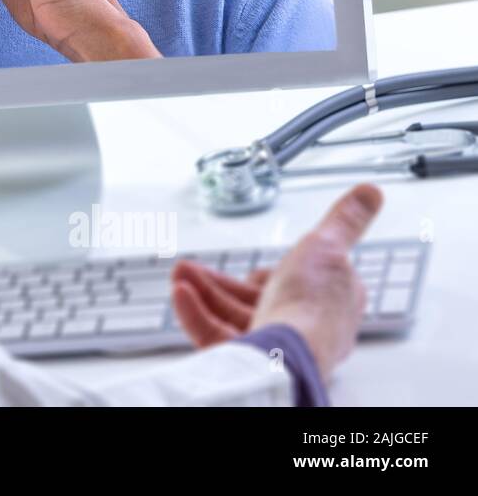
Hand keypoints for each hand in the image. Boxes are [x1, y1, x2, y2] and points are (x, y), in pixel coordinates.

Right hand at [172, 183, 384, 379]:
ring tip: (181, 276)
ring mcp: (274, 346)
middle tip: (197, 268)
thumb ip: (344, 221)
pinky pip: (216, 336)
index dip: (275, 273)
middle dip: (222, 281)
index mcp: (330, 305)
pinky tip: (182, 296)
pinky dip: (196, 314)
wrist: (284, 351)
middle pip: (256, 301)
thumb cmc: (310, 305)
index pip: (301, 286)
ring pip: (232, 316)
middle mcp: (304, 330)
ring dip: (204, 291)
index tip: (255, 268)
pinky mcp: (248, 360)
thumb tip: (371, 192)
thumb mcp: (326, 244)